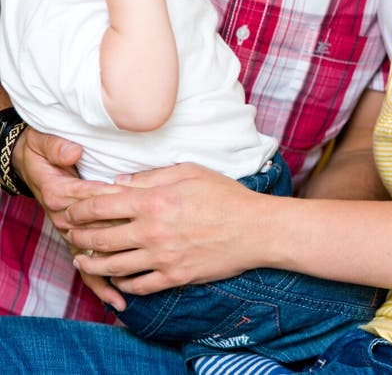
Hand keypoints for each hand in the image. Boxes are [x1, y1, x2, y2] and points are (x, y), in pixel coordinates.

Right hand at [13, 127, 125, 308]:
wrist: (31, 163)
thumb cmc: (42, 152)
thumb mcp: (45, 144)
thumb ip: (58, 147)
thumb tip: (73, 152)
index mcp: (60, 193)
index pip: (90, 200)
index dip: (112, 201)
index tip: (136, 205)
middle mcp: (64, 218)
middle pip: (95, 231)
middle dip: (121, 238)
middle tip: (149, 245)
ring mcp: (70, 233)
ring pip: (91, 255)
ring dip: (111, 272)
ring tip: (129, 291)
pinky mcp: (76, 240)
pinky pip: (87, 267)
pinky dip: (101, 284)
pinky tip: (117, 300)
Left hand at [68, 163, 268, 294]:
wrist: (254, 229)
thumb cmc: (225, 195)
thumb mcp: (189, 172)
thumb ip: (151, 177)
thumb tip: (119, 182)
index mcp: (154, 201)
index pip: (103, 205)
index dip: (80, 208)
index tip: (71, 209)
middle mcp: (152, 231)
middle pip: (101, 238)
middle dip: (79, 237)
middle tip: (70, 235)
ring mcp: (162, 258)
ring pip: (113, 266)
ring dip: (92, 264)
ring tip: (81, 260)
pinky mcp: (174, 277)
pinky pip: (138, 286)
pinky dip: (121, 284)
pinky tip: (115, 279)